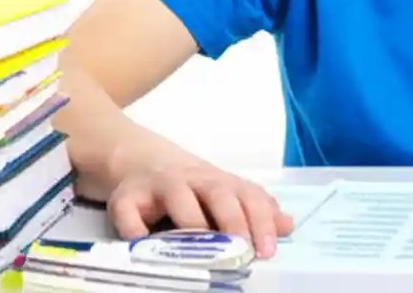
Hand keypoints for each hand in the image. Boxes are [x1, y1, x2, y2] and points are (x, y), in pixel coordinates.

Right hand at [106, 160, 293, 257]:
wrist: (138, 160)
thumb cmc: (190, 188)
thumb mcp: (224, 194)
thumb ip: (254, 210)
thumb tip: (287, 225)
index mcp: (219, 181)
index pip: (247, 195)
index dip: (260, 220)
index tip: (268, 250)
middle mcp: (192, 179)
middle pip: (217, 192)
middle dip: (232, 220)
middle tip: (241, 250)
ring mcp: (158, 186)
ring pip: (177, 196)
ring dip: (191, 222)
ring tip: (202, 251)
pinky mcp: (125, 198)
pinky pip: (128, 213)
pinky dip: (135, 231)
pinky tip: (145, 248)